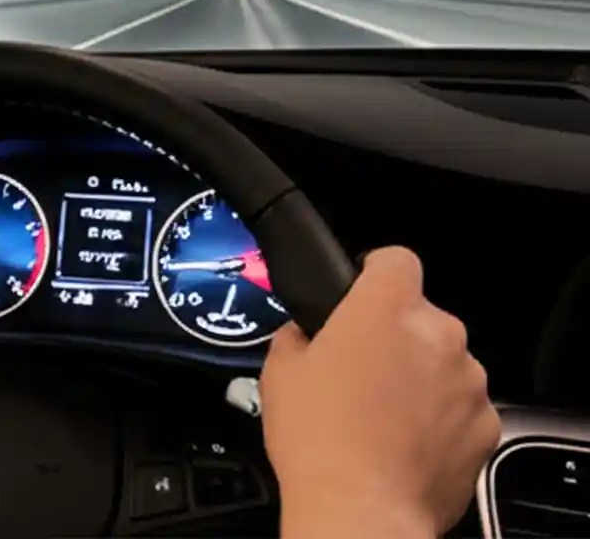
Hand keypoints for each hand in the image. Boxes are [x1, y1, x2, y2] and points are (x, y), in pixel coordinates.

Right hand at [261, 247, 498, 537]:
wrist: (360, 508)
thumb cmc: (317, 440)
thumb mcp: (280, 371)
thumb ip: (299, 335)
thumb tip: (307, 334)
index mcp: (384, 308)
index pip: (397, 258)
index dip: (377, 271)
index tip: (363, 290)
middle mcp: (438, 334)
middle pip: (420, 317)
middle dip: (394, 338)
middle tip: (358, 373)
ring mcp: (468, 380)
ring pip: (444, 363)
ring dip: (420, 378)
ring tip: (380, 416)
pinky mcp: (486, 424)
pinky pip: (462, 407)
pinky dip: (440, 418)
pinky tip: (404, 442)